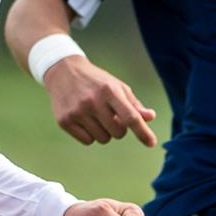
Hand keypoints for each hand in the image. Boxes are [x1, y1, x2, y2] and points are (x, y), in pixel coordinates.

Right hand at [43, 56, 157, 147]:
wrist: (63, 72)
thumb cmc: (96, 81)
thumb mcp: (117, 86)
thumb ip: (134, 104)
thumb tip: (150, 117)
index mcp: (109, 91)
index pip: (130, 117)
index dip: (142, 131)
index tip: (151, 143)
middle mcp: (93, 101)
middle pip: (118, 133)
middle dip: (118, 128)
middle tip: (110, 115)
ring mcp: (77, 112)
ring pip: (103, 139)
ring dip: (104, 132)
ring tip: (96, 116)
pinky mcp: (65, 121)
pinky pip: (87, 141)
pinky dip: (90, 135)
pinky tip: (84, 119)